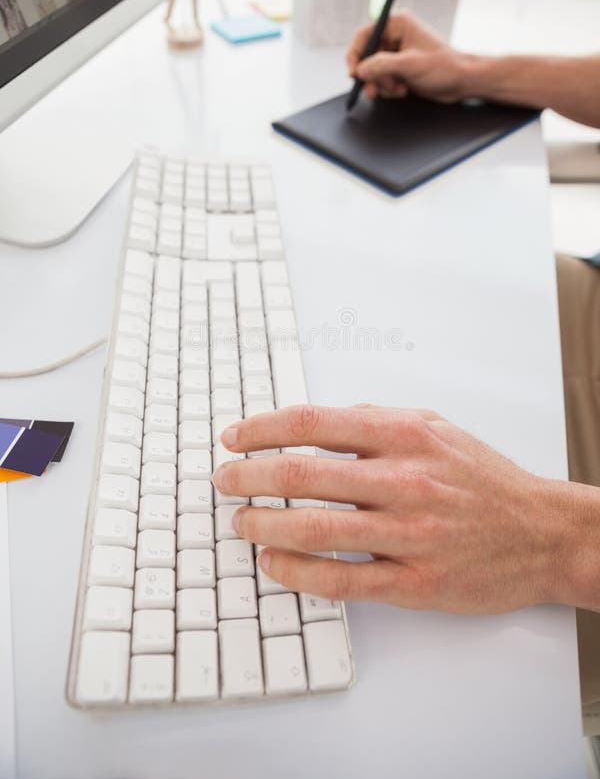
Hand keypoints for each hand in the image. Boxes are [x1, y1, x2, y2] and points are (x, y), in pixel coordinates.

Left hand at [213, 404, 574, 614]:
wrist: (541, 533)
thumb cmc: (484, 479)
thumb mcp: (436, 427)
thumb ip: (377, 420)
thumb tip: (318, 422)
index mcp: (404, 436)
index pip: (312, 424)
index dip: (261, 429)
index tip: (234, 438)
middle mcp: (403, 481)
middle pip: (299, 475)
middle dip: (247, 476)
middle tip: (225, 481)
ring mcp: (408, 536)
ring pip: (312, 531)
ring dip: (262, 526)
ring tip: (240, 522)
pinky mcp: (414, 583)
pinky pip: (340, 581)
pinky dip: (296, 573)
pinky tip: (273, 564)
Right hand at [346, 11, 471, 103]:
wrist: (462, 82)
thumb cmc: (444, 67)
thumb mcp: (410, 65)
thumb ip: (382, 65)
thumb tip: (360, 70)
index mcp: (398, 24)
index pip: (365, 34)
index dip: (355, 54)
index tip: (354, 73)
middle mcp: (395, 36)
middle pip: (367, 56)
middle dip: (371, 76)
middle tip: (373, 91)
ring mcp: (396, 53)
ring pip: (373, 71)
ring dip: (381, 84)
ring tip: (397, 89)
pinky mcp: (399, 69)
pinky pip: (381, 79)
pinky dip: (388, 88)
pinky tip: (402, 90)